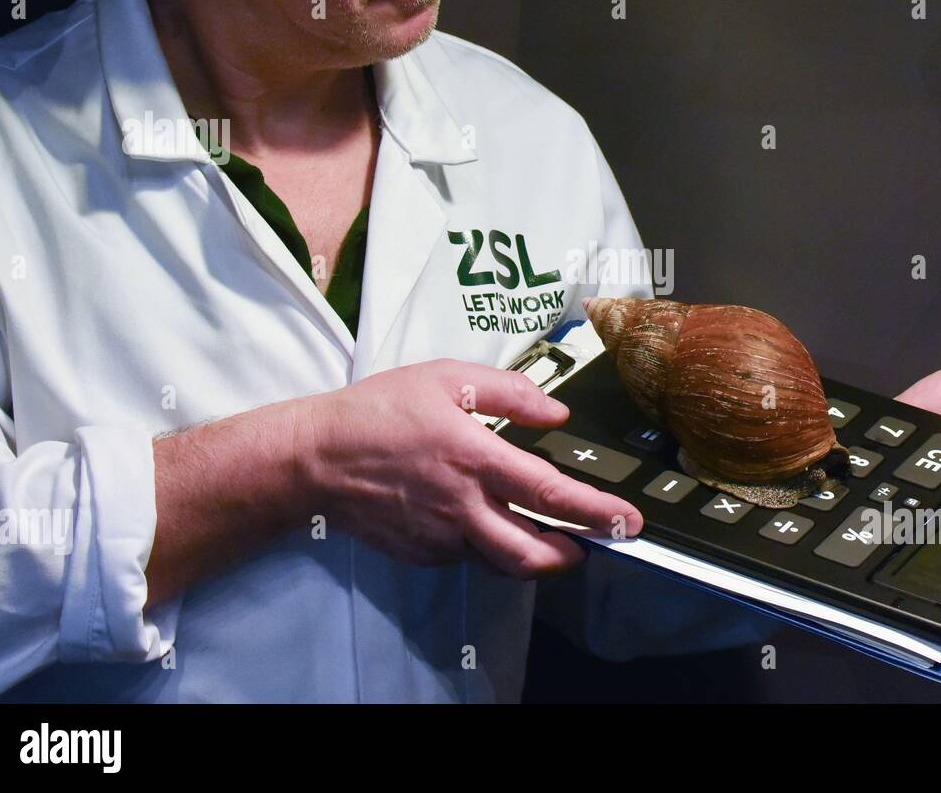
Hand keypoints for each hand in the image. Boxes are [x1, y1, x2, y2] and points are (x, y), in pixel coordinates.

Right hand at [297, 358, 642, 578]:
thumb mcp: (445, 378)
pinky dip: (490, 545)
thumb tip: (555, 413)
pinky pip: (469, 556)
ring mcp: (440, 537)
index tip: (626, 520)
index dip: (594, 511)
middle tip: (597, 544)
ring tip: (554, 539)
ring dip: (535, 555)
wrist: (314, 458)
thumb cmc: (377, 412)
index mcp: (472, 458)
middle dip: (573, 555)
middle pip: (531, 553)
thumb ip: (508, 392)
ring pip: (503, 561)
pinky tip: (490, 522)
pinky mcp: (423, 554)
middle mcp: (460, 506)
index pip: (548, 494)